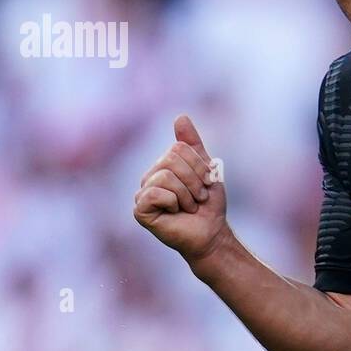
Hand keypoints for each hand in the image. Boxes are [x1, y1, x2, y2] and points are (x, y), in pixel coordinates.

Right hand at [134, 114, 229, 261]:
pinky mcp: (140, 210)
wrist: (211, 233)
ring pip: (165, 176)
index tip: (206, 184)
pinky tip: (174, 213)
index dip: (199, 166)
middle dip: (194, 180)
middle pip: (171, 159)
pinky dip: (173, 203)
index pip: (178, 148)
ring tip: (189, 206)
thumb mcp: (206, 168)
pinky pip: (156, 193)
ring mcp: (142, 194)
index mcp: (163, 166)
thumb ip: (192, 144)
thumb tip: (180, 117)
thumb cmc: (208, 204)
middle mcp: (149, 177)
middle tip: (198, 198)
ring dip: (187, 194)